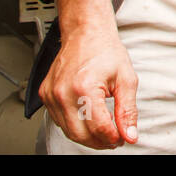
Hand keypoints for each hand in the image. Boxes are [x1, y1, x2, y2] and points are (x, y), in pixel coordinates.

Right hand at [39, 25, 138, 149]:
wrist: (86, 33)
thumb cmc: (105, 51)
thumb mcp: (126, 79)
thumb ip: (128, 110)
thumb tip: (129, 135)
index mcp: (84, 87)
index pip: (99, 127)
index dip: (113, 138)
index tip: (123, 138)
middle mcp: (63, 93)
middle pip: (81, 135)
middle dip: (101, 142)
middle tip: (115, 138)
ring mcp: (51, 95)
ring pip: (68, 131)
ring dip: (87, 137)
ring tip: (104, 130)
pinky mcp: (46, 95)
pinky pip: (59, 121)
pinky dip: (75, 126)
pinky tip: (88, 120)